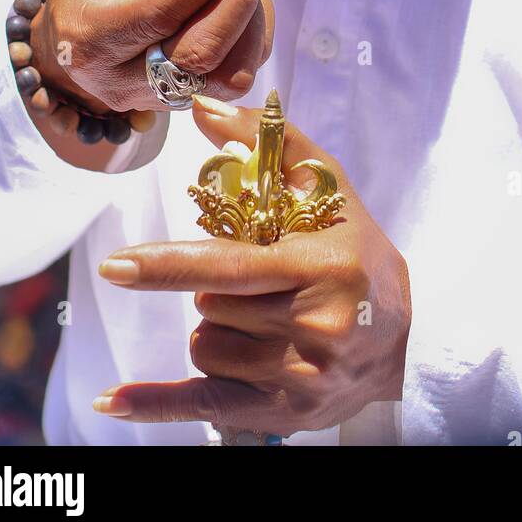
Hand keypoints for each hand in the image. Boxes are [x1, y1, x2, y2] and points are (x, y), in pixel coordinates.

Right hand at [31, 0, 273, 113]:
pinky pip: (235, 76)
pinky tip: (240, 3)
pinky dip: (251, 37)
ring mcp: (157, 101)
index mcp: (94, 36)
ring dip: (251, 20)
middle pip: (201, 53)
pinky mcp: (186, 104)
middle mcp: (124, 82)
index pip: (162, 13)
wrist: (75, 39)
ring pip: (229, 75)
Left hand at [93, 97, 411, 433]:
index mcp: (320, 269)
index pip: (230, 268)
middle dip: (218, 289)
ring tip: (266, 320)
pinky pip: (202, 405)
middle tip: (263, 283)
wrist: (407, 336)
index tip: (117, 265)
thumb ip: (268, 142)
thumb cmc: (359, 250)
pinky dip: (155, 403)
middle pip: (208, 306)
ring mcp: (300, 378)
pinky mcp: (285, 414)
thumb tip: (202, 107)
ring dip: (217, 329)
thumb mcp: (328, 186)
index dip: (170, 265)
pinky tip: (113, 400)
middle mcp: (312, 328)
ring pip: (204, 347)